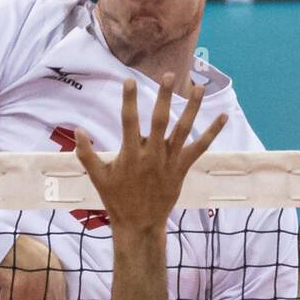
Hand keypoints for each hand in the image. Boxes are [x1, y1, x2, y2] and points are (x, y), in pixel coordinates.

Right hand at [74, 75, 226, 233]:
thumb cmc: (117, 200)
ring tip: (198, 88)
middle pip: (159, 121)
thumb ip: (87, 154)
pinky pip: (199, 148)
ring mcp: (168, 162)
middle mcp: (151, 156)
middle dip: (164, 97)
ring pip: (182, 130)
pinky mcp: (181, 169)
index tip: (129, 81)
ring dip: (191, 108)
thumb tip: (77, 130)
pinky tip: (223, 117)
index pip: (128, 122)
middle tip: (169, 75)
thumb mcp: (98, 178)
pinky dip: (212, 133)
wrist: (139, 225)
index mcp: (130, 155)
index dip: (129, 101)